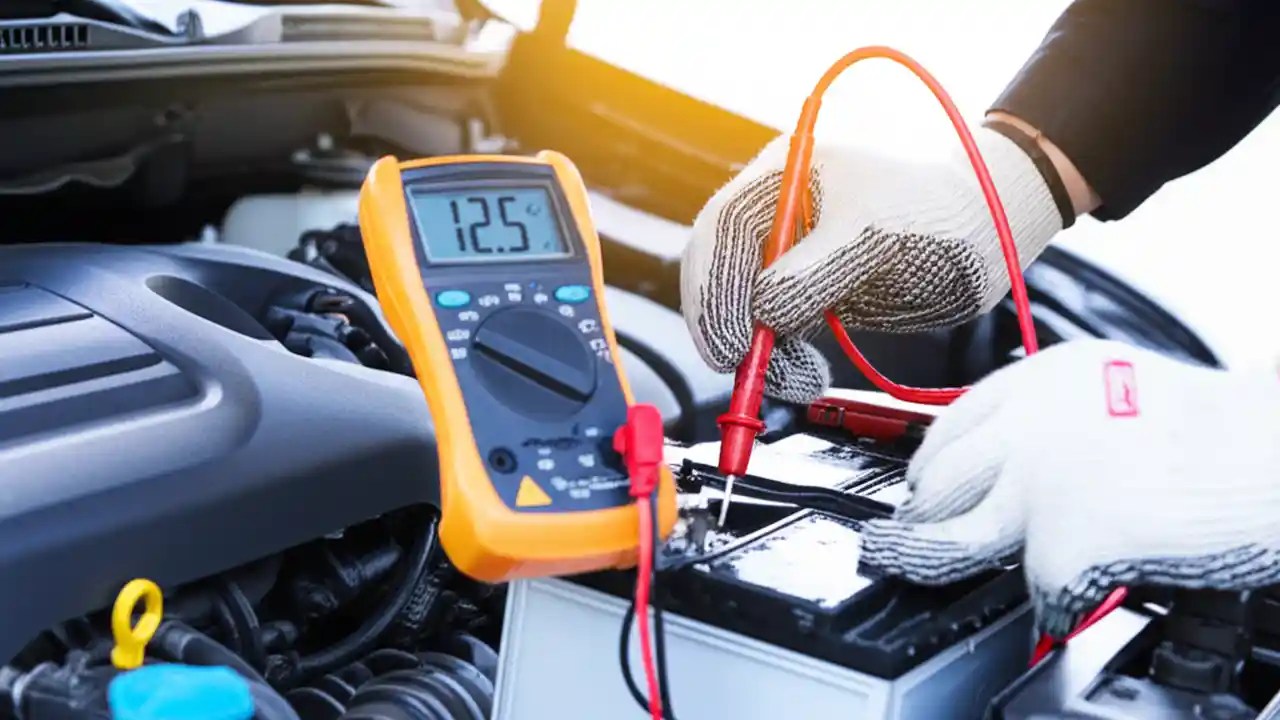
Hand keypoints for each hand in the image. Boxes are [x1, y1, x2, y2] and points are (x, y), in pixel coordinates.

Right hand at [680, 127, 1063, 403]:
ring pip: (742, 309)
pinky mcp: (806, 293)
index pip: (721, 229)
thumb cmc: (937, 215)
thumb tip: (762, 311)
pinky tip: (807, 378)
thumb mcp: (874, 236)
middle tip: (741, 369)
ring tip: (799, 382)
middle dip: (726, 324)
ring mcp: (787, 256)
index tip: (728, 338)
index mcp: (780, 176)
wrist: (985, 237)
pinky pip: (772, 333)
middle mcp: (774, 214)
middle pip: (720, 271)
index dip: (714, 284)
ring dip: (756, 354)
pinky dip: (780, 362)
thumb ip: (815, 272)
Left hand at [859, 339, 1279, 636]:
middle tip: (914, 533)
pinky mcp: (1059, 541)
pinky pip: (1035, 589)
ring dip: (936, 557)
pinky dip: (1055, 602)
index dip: (931, 463)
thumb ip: (1051, 417)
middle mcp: (1025, 424)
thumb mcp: (1112, 389)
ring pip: (954, 536)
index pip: (951, 424)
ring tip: (920, 563)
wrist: (1276, 452)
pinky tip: (1077, 593)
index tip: (922, 485)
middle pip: (938, 479)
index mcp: (1040, 380)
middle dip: (923, 513)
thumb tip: (1004, 461)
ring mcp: (1035, 484)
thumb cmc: (1222, 430)